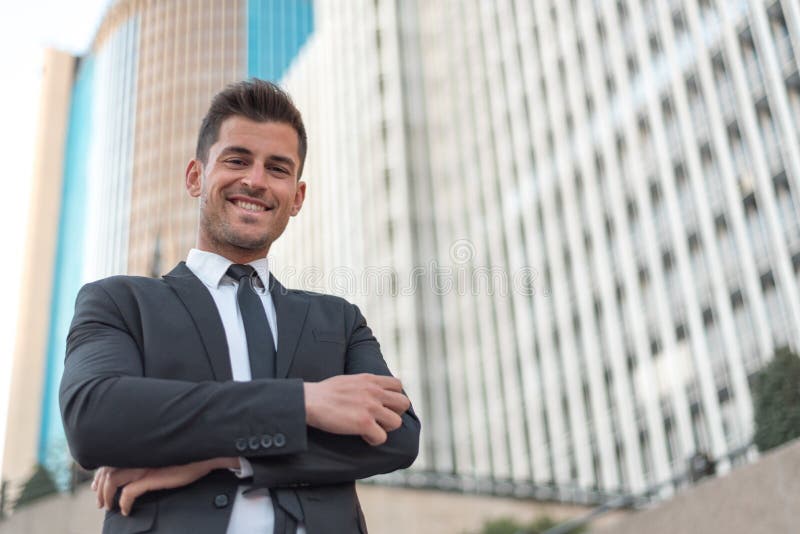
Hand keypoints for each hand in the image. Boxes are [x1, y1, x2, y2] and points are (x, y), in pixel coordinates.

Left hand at [91, 458, 237, 515]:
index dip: (99, 474)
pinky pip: (129, 493)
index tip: (97, 486)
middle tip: (100, 501)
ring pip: (112, 481)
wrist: (206, 450)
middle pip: (107, 471)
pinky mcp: (152, 476)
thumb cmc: (188, 451)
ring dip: (107, 496)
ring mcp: (144, 464)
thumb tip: (135, 466)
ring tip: (110, 507)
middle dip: (99, 488)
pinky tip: (126, 510)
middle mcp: (137, 453)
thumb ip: (147, 455)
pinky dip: (123, 503)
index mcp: (138, 446)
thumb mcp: (162, 451)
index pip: (109, 459)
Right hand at [304, 373, 410, 445]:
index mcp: (370, 379)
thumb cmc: (324, 393)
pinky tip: (363, 437)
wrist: (309, 401)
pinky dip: (373, 440)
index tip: (383, 404)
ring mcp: (370, 407)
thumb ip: (364, 385)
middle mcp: (374, 392)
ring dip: (385, 428)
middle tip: (380, 418)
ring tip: (371, 428)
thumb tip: (371, 391)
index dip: (393, 397)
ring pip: (397, 422)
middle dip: (395, 412)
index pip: (397, 385)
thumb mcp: (349, 380)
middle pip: (403, 403)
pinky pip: (382, 437)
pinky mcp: (364, 423)